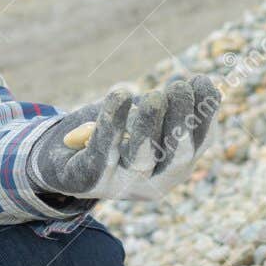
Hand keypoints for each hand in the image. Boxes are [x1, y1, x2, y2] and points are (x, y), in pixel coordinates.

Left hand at [26, 75, 221, 201]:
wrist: (60, 158)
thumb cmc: (111, 134)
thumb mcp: (144, 121)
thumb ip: (170, 108)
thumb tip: (203, 82)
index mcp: (174, 167)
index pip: (200, 142)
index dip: (206, 112)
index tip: (202, 80)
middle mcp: (154, 183)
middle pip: (177, 156)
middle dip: (183, 120)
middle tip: (179, 86)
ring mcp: (122, 185)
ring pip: (142, 157)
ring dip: (150, 124)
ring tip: (156, 95)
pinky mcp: (90, 179)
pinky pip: (103, 150)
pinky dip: (112, 122)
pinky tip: (120, 96)